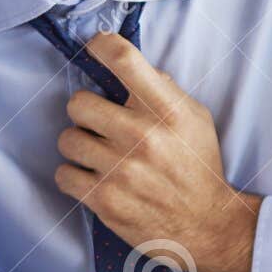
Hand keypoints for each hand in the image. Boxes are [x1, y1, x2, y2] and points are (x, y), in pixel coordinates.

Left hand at [55, 33, 262, 271]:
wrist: (207, 226)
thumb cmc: (198, 167)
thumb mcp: (197, 118)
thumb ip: (164, 91)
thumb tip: (129, 68)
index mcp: (168, 111)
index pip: (124, 60)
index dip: (101, 45)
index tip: (94, 47)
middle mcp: (142, 136)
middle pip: (78, 102)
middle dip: (85, 111)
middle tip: (98, 123)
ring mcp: (120, 169)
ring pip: (67, 139)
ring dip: (79, 145)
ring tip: (98, 154)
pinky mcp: (105, 200)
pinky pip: (64, 174)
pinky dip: (74, 176)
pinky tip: (93, 177)